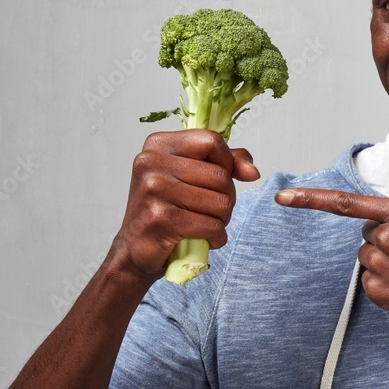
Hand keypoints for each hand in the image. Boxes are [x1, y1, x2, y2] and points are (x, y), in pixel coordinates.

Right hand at [113, 130, 259, 279]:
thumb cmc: (165, 208)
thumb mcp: (191, 175)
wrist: (136, 247)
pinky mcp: (160, 219)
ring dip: (222, 220)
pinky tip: (204, 238)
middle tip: (211, 210)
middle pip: (220, 175)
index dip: (226, 162)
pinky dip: (216, 236)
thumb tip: (252, 171)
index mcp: (159, 145)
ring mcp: (154, 190)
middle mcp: (151, 162)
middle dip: (226, 197)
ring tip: (205, 224)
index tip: (221, 177)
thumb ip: (224, 164)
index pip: (211, 141)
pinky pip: (211, 225)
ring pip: (220, 202)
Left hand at [275, 188, 388, 341]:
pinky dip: (388, 284)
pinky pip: (372, 280)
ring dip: (387, 261)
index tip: (283, 197)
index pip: (348, 203)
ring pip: (369, 257)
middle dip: (387, 239)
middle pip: (368, 233)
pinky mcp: (378, 292)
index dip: (310, 199)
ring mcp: (381, 266)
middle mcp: (386, 237)